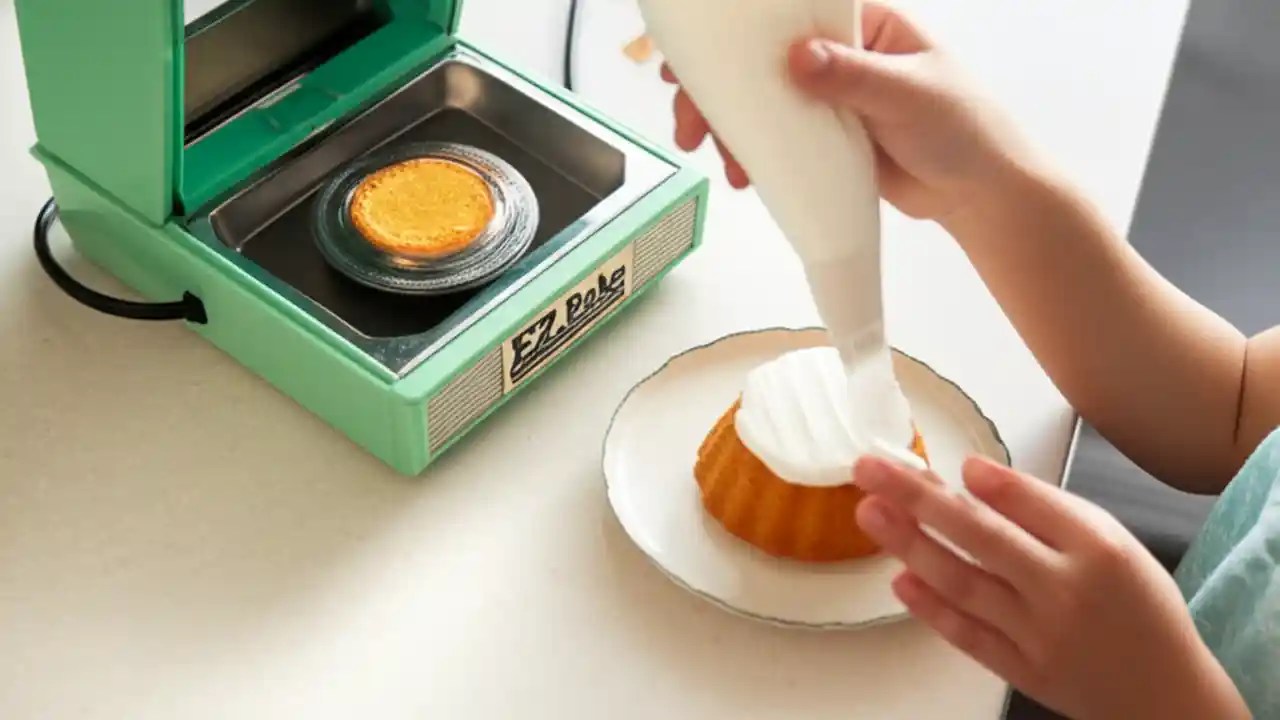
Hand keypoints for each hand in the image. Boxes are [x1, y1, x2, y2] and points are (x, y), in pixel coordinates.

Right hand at [660, 2, 1035, 223]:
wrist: (978, 195)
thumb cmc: (962, 128)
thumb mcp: (909, 95)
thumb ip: (853, 76)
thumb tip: (796, 58)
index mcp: (861, 25)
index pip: (788, 12)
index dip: (737, 29)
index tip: (694, 54)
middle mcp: (837, 55)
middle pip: (759, 59)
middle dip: (715, 88)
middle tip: (687, 123)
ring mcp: (826, 100)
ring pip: (760, 103)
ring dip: (727, 127)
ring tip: (714, 158)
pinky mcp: (823, 142)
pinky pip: (775, 140)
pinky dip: (751, 155)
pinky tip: (741, 175)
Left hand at [851, 455, 1249, 719]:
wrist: (1164, 694)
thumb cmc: (1135, 606)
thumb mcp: (1115, 543)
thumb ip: (1049, 510)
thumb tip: (975, 475)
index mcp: (1098, 550)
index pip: (1035, 505)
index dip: (991, 483)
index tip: (953, 460)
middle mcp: (1066, 590)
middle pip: (983, 537)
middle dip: (920, 499)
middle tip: (870, 471)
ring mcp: (1040, 635)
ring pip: (965, 584)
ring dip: (911, 545)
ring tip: (870, 513)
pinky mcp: (1023, 672)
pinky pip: (969, 636)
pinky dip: (932, 609)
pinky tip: (900, 580)